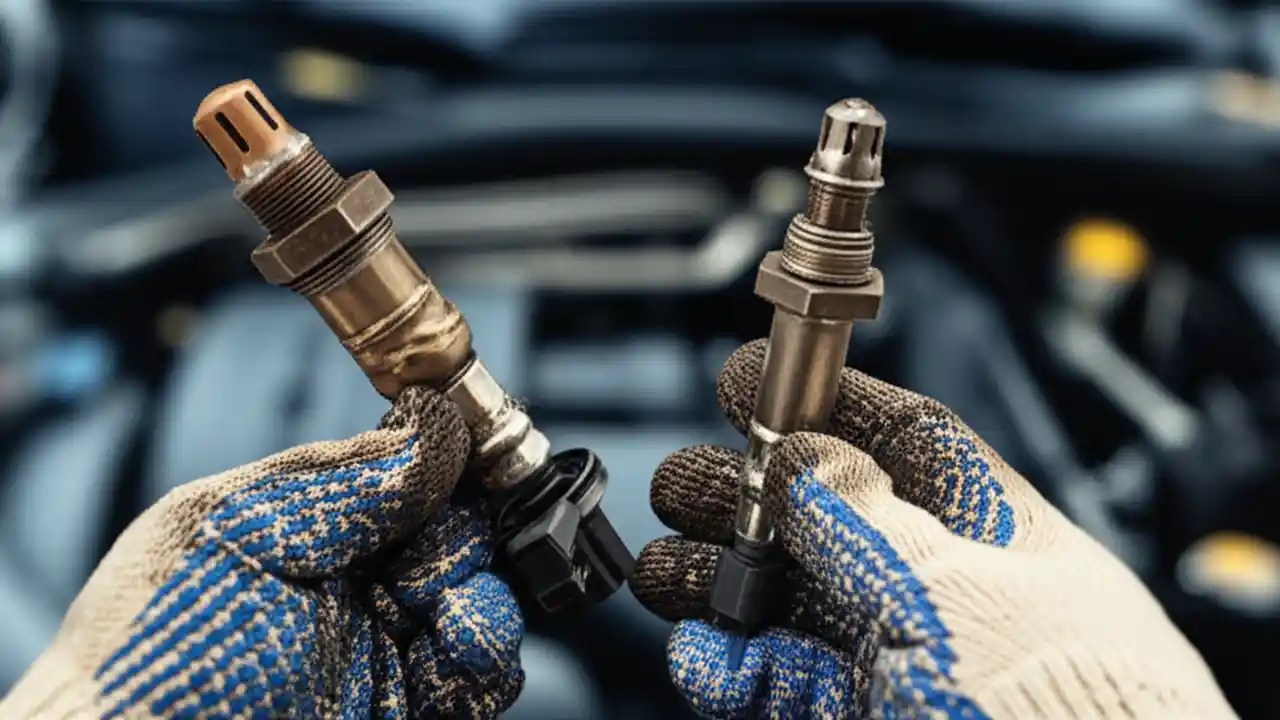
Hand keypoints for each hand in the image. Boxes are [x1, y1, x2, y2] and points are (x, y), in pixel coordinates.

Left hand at [1, 387, 522, 718]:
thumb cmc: (153, 655)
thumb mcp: (241, 537)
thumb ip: (345, 482)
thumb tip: (436, 425)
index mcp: (300, 525)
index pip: (401, 477)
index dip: (446, 466)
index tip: (475, 458)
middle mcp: (342, 584)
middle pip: (449, 538)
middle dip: (459, 539)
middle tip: (427, 561)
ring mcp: (375, 651)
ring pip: (475, 605)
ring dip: (481, 599)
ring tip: (451, 615)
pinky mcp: (401, 710)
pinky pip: (474, 680)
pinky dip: (485, 660)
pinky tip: (461, 648)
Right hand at [633, 340, 1235, 718]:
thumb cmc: (1059, 706)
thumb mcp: (958, 590)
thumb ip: (867, 519)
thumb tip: (804, 455)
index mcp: (993, 537)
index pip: (903, 443)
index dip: (825, 404)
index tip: (753, 379)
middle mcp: (938, 593)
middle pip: (821, 521)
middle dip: (743, 495)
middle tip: (684, 483)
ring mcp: (889, 661)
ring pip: (784, 602)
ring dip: (717, 580)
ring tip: (667, 571)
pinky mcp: (844, 717)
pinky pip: (770, 683)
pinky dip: (725, 669)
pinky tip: (700, 652)